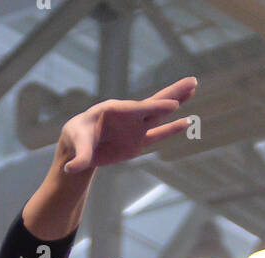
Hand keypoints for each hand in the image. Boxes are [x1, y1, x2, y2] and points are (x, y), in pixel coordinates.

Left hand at [59, 77, 196, 174]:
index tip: (172, 106)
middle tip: (192, 81)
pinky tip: (187, 122)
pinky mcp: (139, 141)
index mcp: (114, 110)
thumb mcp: (77, 146)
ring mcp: (136, 127)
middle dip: (173, 93)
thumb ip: (80, 157)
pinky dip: (172, 129)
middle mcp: (128, 115)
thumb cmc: (76, 139)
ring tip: (193, 87)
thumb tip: (71, 169)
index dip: (155, 108)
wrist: (79, 147)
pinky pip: (158, 134)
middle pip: (154, 103)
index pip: (138, 109)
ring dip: (177, 102)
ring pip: (160, 114)